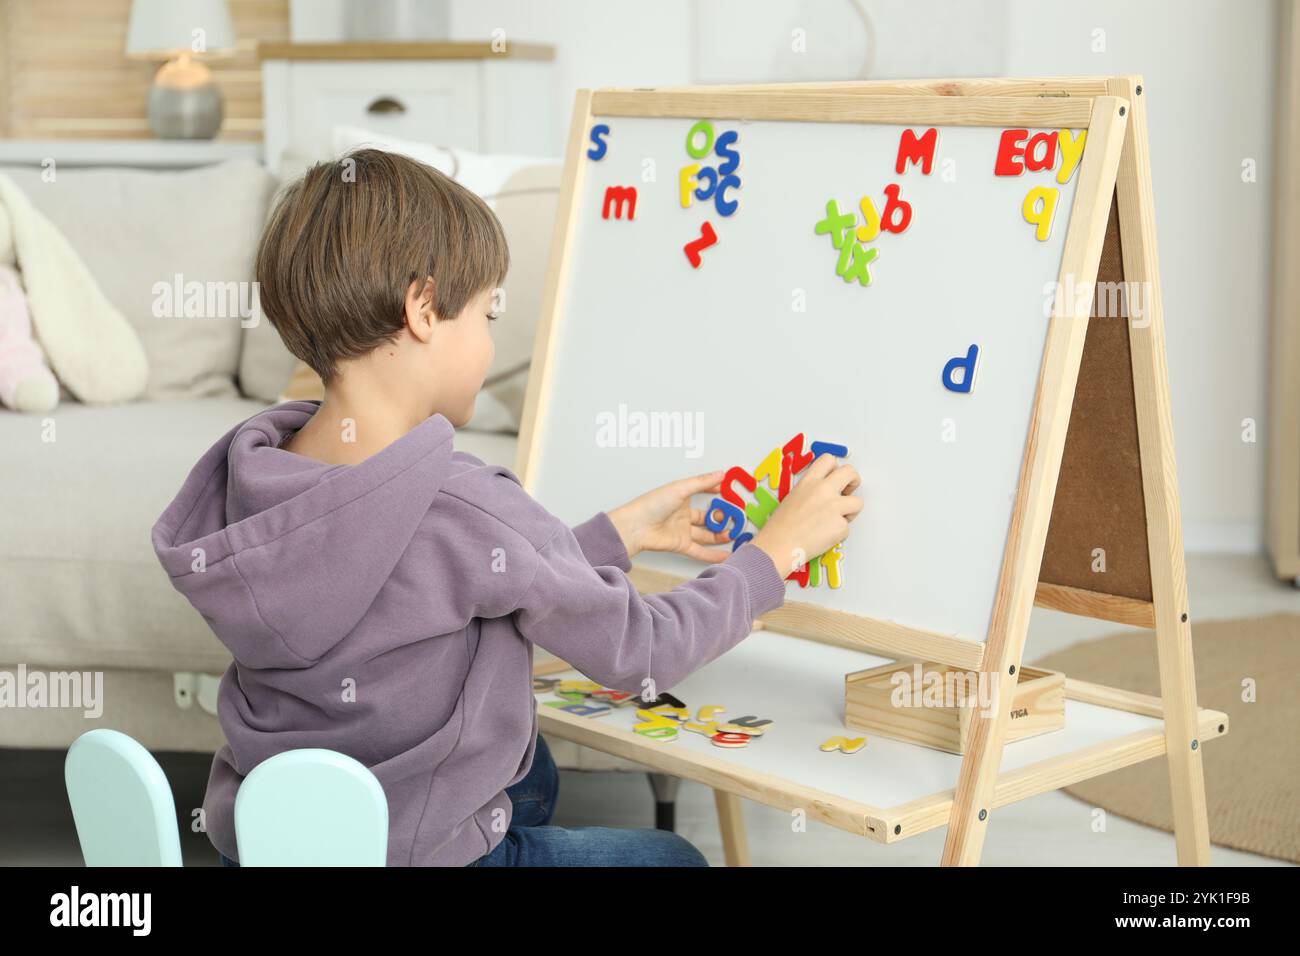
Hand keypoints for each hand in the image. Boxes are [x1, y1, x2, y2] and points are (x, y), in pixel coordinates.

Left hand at [607, 470, 732, 562]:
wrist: (635, 527)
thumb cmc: (652, 504)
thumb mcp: (680, 489)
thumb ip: (702, 483)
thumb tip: (721, 474)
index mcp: (681, 497)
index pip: (702, 491)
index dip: (715, 491)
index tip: (729, 491)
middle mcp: (683, 514)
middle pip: (707, 517)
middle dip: (721, 518)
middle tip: (736, 519)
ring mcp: (682, 530)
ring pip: (706, 534)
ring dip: (720, 536)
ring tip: (734, 535)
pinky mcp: (681, 545)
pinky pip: (700, 551)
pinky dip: (712, 555)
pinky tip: (725, 556)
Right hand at [752, 454, 862, 575]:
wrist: (778, 546)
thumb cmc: (780, 528)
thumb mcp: (792, 498)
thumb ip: (811, 491)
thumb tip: (826, 494)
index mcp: (809, 482)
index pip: (829, 459)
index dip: (836, 468)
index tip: (836, 476)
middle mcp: (823, 490)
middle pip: (850, 472)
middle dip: (854, 481)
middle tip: (849, 491)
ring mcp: (834, 507)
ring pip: (858, 502)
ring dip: (850, 511)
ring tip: (834, 520)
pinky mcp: (840, 526)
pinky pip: (847, 527)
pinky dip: (839, 533)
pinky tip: (824, 536)